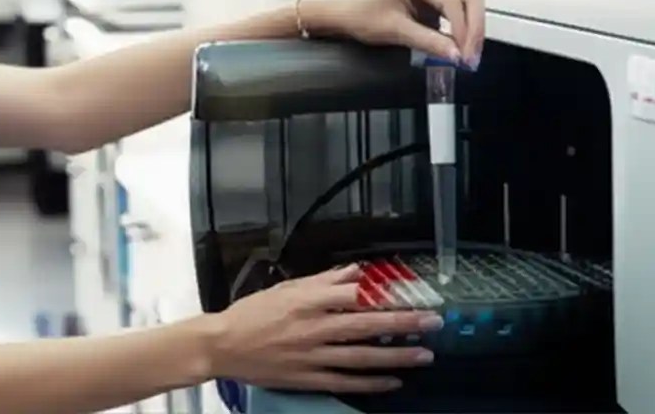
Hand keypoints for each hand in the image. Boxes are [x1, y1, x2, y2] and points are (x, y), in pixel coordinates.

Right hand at [202, 264, 442, 392]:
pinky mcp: (308, 378)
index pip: (353, 295)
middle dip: (402, 323)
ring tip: (424, 354)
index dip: (385, 295)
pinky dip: (371, 383)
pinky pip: (346, 382)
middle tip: (433, 322)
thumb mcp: (285, 289)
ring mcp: (312, 356)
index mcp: (306, 301)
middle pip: (365, 325)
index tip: (411, 293)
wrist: (222, 346)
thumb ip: (322, 281)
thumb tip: (355, 272)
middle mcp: (312, 328)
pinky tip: (393, 382)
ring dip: (396, 356)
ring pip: (362, 357)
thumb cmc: (252, 314)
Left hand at [304, 0, 484, 67]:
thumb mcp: (394, 30)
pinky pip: (458, 9)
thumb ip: (428, 42)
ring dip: (471, 29)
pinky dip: (461, 29)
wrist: (341, 12)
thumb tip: (456, 56)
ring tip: (466, 57)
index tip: (463, 56)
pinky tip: (457, 48)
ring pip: (469, 1)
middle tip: (470, 58)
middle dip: (474, 28)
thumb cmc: (358, 14)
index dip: (463, 29)